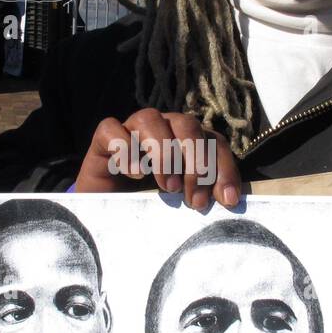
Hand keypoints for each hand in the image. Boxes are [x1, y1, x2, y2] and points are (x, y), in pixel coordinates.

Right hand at [76, 108, 241, 209]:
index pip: (214, 141)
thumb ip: (201, 196)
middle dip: (196, 163)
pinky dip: (125, 149)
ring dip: (164, 153)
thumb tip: (229, 201)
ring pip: (150, 119)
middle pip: (187, 125)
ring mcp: (132, 128)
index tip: (227, 200)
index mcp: (187, 140)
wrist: (106, 213)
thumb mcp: (180, 203)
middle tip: (195, 201)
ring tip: (168, 188)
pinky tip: (135, 173)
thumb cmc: (148, 206)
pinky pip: (112, 129)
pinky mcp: (103, 138)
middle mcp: (163, 127)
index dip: (224, 168)